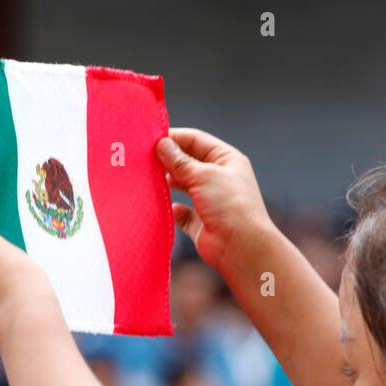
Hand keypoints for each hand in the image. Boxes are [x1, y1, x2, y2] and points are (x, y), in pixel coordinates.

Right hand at [156, 128, 274, 272]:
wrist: (241, 247)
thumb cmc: (230, 205)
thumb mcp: (204, 175)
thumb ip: (180, 161)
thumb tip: (162, 144)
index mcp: (226, 159)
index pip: (196, 140)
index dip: (175, 138)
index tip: (151, 139)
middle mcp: (219, 178)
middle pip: (188, 163)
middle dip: (168, 161)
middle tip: (145, 160)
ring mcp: (210, 201)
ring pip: (183, 186)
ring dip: (168, 183)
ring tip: (149, 180)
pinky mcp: (200, 222)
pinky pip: (182, 213)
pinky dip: (173, 210)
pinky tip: (168, 208)